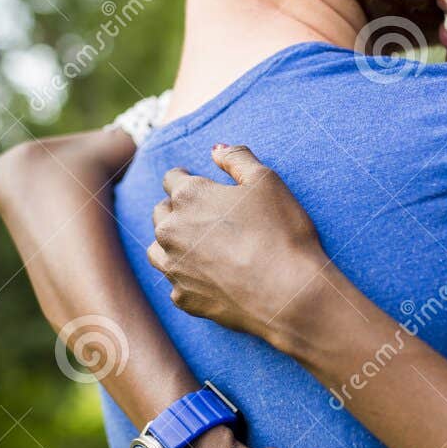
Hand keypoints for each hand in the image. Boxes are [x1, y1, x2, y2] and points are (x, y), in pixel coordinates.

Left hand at [149, 144, 328, 349]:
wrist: (288, 293)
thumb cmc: (281, 232)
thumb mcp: (266, 181)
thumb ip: (237, 158)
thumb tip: (215, 149)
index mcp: (188, 196)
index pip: (172, 178)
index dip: (188, 179)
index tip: (203, 186)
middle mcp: (170, 230)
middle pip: (161, 212)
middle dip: (178, 210)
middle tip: (206, 217)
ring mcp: (173, 266)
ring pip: (158, 249)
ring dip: (173, 244)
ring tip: (198, 246)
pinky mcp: (182, 298)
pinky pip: (176, 283)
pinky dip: (188, 278)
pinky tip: (210, 279)